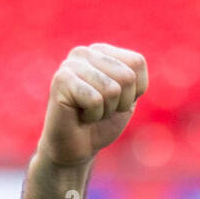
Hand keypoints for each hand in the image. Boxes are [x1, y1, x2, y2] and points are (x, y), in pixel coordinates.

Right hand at [35, 43, 147, 168]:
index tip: (116, 101)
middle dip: (120, 102)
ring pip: (112, 89)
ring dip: (106, 110)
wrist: (76, 148)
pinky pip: (95, 100)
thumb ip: (134, 78)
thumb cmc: (102, 123)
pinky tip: (79, 115)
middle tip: (101, 109)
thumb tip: (138, 61)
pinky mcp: (61, 80)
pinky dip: (93, 115)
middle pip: (127, 76)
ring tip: (90, 112)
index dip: (134, 91)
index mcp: (102, 51)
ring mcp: (71, 64)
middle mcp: (84, 52)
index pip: (137, 63)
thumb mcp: (127, 99)